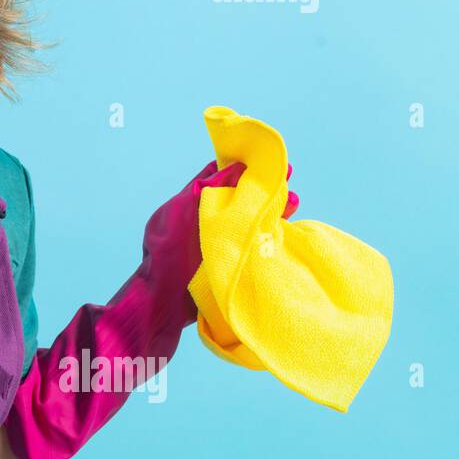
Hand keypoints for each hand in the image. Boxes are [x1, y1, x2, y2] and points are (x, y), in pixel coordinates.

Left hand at [144, 158, 298, 323]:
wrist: (165, 300)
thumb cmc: (166, 254)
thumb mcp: (180, 213)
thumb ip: (204, 189)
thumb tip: (233, 168)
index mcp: (192, 202)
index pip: (220, 175)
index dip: (241, 166)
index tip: (263, 158)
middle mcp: (208, 217)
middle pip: (240, 195)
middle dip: (263, 186)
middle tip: (286, 174)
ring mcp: (222, 238)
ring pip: (252, 217)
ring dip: (272, 207)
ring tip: (293, 201)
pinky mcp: (234, 258)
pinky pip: (257, 241)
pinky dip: (272, 232)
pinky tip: (288, 225)